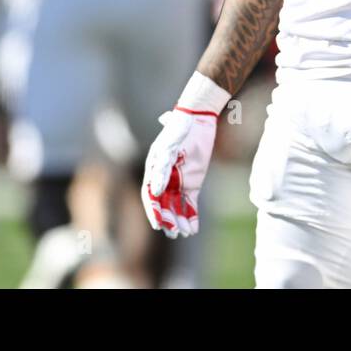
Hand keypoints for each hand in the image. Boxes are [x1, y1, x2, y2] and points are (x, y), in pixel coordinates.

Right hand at [141, 108, 217, 237]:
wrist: (199, 117)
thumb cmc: (179, 129)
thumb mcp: (170, 147)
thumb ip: (162, 168)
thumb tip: (155, 191)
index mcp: (154, 170)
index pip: (150, 195)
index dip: (153, 211)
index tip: (157, 224)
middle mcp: (164, 179)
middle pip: (163, 204)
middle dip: (168, 219)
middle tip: (174, 232)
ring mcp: (178, 182)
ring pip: (176, 206)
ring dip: (180, 220)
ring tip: (186, 232)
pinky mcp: (193, 183)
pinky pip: (190, 203)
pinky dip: (192, 215)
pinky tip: (194, 228)